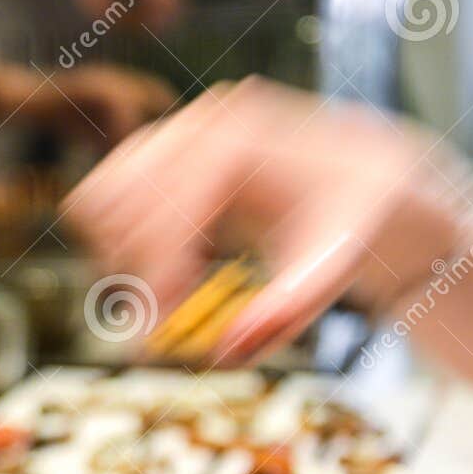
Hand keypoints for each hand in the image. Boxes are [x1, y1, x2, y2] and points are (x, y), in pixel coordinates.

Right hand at [64, 77, 472, 362]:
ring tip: (164, 297)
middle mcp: (203, 124)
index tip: (160, 332)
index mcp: (241, 145)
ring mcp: (182, 127)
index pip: (164, 208)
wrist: (370, 176)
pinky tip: (166, 270)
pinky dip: (123, 240)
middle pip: (117, 197)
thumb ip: (286, 311)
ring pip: (103, 194)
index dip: (155, 277)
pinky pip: (112, 192)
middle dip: (130, 266)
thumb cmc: (355, 220)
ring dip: (119, 255)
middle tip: (159, 321)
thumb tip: (225, 350)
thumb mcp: (335, 270)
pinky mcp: (169, 143)